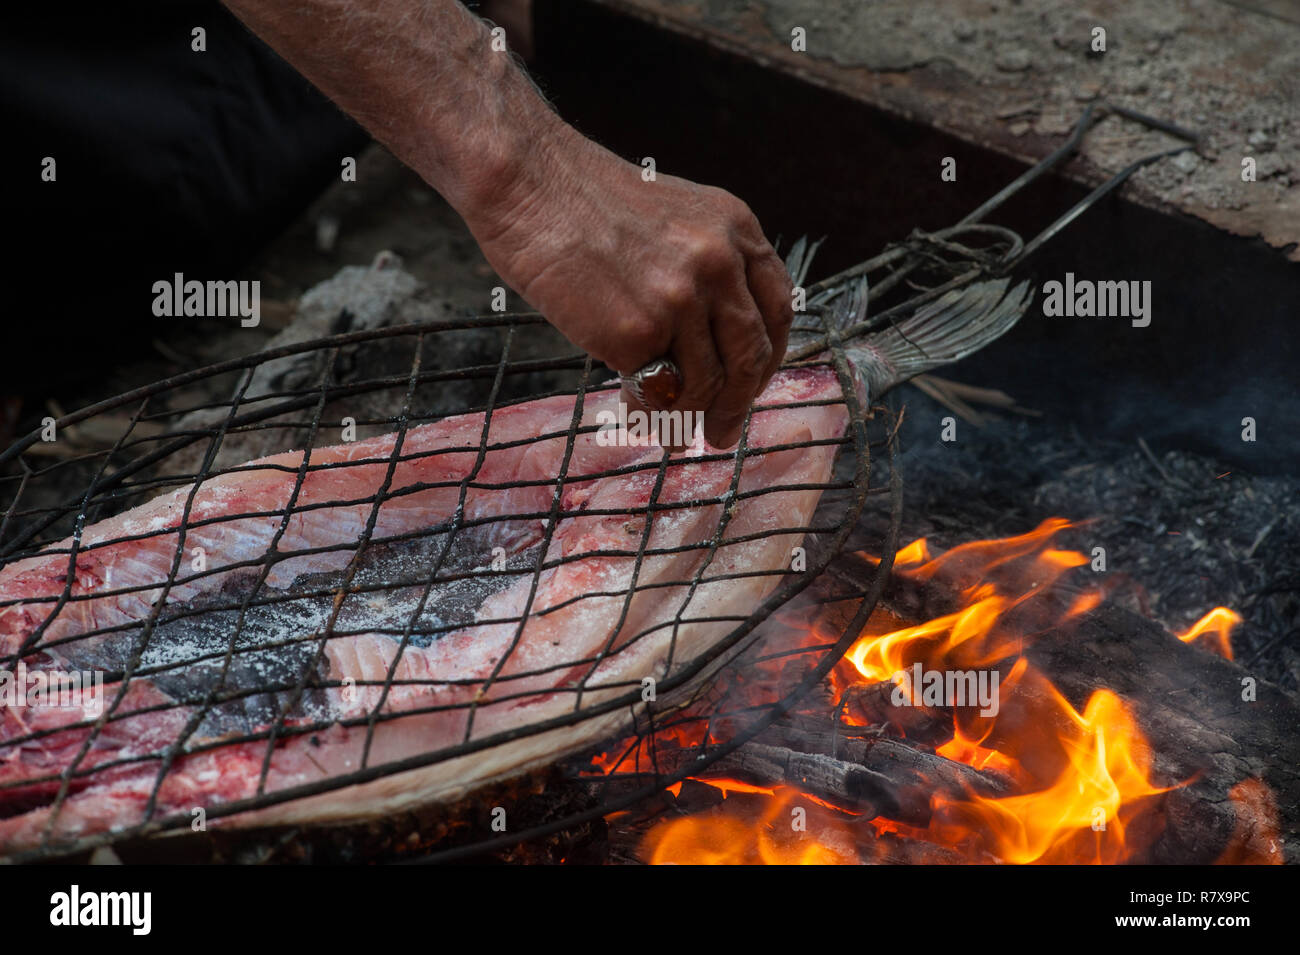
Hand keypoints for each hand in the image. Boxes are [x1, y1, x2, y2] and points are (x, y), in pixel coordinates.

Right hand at [465, 123, 792, 448]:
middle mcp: (719, 263)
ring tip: (669, 429)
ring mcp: (681, 298)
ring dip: (687, 415)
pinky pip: (656, 391)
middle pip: (750, 355)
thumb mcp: (675, 215)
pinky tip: (631, 411)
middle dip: (738, 405)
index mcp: (736, 229)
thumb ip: (707, 265)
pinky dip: (646, 412)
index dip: (769, 358)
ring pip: (706, 382)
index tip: (752, 386)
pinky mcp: (638, 331)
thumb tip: (716, 338)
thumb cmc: (584, 202)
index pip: (776, 310)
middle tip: (723, 432)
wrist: (528, 182)